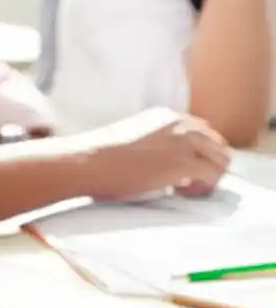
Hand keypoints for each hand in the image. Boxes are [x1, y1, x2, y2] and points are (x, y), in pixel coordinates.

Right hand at [82, 108, 230, 199]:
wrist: (84, 161)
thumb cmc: (97, 157)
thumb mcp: (131, 139)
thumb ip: (153, 142)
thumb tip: (162, 162)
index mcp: (166, 116)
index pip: (203, 133)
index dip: (197, 155)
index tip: (179, 171)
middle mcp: (180, 123)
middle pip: (218, 145)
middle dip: (207, 165)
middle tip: (184, 183)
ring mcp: (184, 142)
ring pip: (223, 160)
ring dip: (209, 177)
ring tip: (183, 188)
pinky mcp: (184, 162)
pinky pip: (213, 177)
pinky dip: (202, 188)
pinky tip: (178, 191)